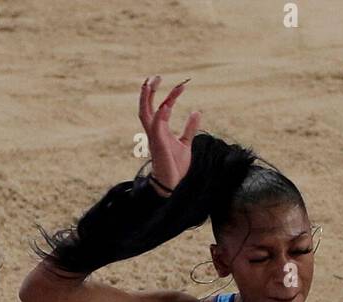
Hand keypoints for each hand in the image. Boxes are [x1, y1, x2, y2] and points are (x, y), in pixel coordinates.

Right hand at [138, 75, 199, 193]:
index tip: (182, 85)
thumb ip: (189, 128)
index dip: (169, 95)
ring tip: (152, 83)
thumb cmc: (175, 165)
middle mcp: (153, 131)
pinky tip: (167, 104)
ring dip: (147, 98)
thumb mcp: (185, 142)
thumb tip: (197, 111)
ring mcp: (154, 136)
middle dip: (148, 91)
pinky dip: (160, 114)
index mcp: (159, 129)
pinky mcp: (157, 143)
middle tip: (155, 76)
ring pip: (145, 113)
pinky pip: (156, 125)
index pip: (160, 107)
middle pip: (145, 106)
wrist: (172, 183)